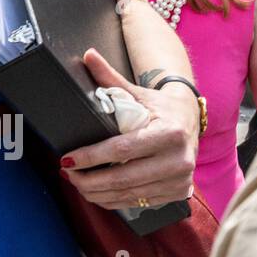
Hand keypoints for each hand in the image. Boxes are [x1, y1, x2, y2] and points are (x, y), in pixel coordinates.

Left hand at [61, 49, 198, 209]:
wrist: (189, 120)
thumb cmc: (158, 106)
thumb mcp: (136, 91)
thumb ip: (110, 77)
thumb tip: (88, 55)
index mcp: (170, 132)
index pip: (122, 149)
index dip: (91, 157)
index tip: (67, 159)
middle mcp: (180, 159)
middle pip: (124, 178)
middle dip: (90, 179)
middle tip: (67, 173)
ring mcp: (182, 179)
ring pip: (131, 194)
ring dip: (99, 193)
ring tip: (76, 183)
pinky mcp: (180, 192)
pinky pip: (141, 202)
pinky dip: (116, 200)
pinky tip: (98, 194)